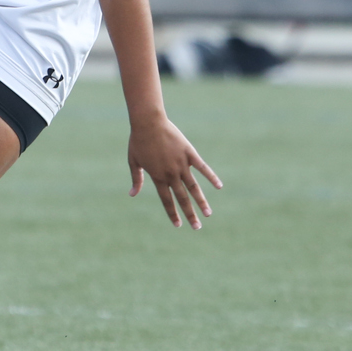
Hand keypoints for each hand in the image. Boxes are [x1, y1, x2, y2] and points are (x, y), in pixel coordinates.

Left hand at [127, 115, 221, 229]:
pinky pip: (203, 168)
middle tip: (197, 227)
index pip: (167, 201)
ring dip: (201, 202)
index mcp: (157, 177)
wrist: (149, 122)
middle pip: (182, 199)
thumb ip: (136, 179)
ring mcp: (181, 164)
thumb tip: (132, 194)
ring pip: (194, 187)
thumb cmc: (139, 141)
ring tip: (208, 214)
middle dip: (190, 214)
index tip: (179, 225)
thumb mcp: (134, 161)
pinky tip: (219, 186)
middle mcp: (171, 174)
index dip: (173, 214)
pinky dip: (211, 177)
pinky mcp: (189, 153)